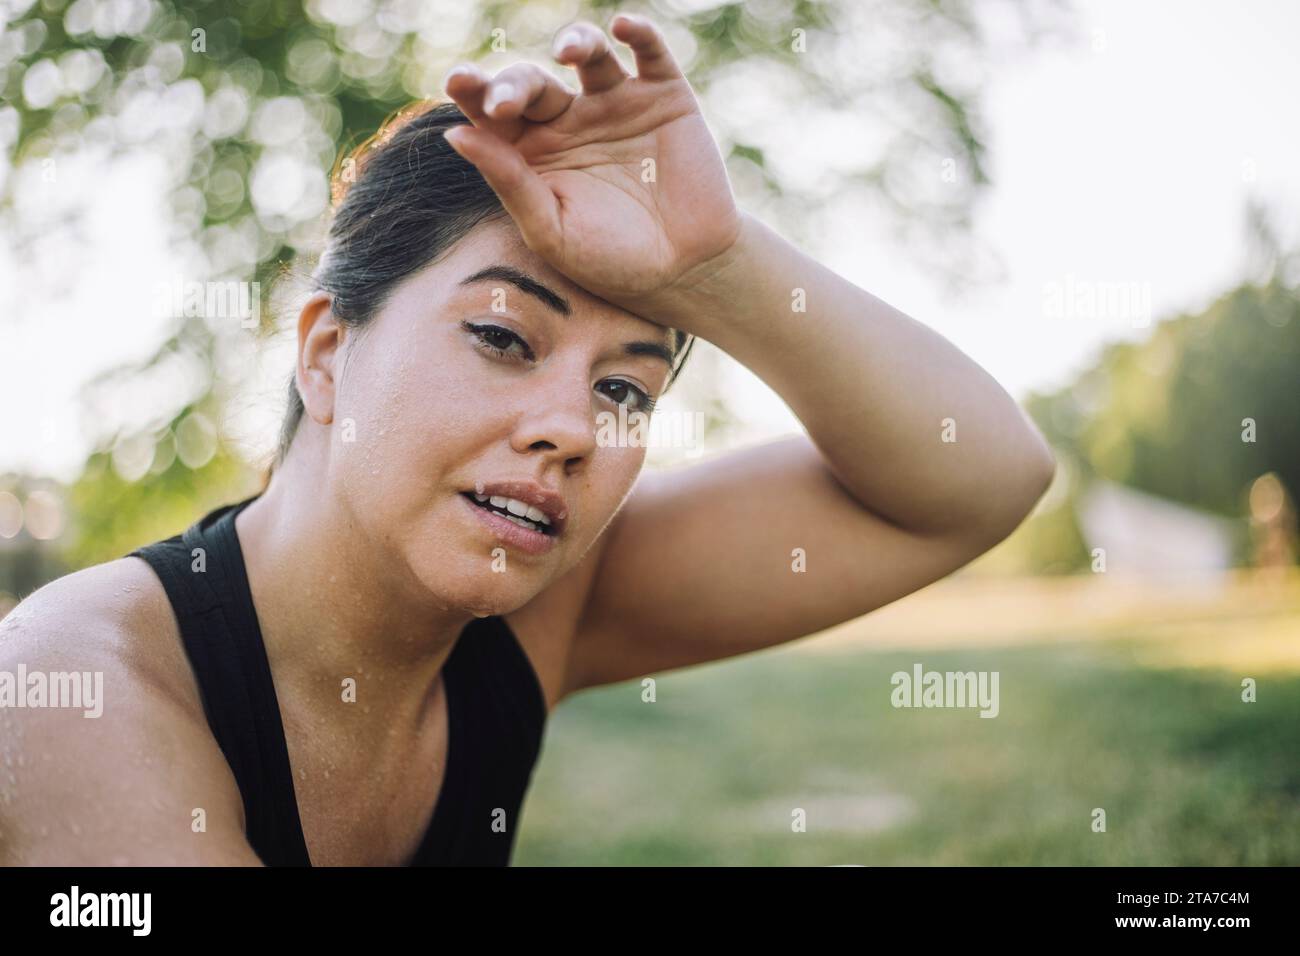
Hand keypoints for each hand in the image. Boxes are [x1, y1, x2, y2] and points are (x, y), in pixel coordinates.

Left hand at [441, 13, 742, 323]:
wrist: (684, 271)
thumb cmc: (609, 260)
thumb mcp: (550, 230)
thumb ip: (508, 182)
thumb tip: (454, 134)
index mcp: (532, 151)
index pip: (493, 111)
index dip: (473, 90)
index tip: (458, 82)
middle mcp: (568, 119)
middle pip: (532, 82)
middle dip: (514, 84)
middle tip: (503, 102)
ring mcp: (616, 103)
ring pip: (587, 54)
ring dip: (576, 41)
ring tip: (567, 53)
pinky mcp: (663, 97)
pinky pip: (650, 54)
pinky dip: (640, 34)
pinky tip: (624, 28)